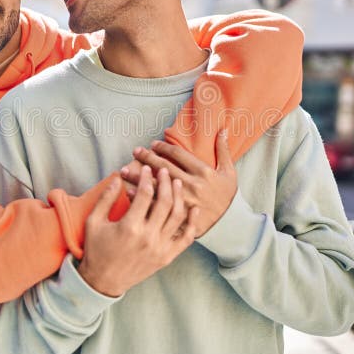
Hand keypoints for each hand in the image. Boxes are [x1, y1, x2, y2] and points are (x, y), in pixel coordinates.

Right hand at [77, 166, 198, 296]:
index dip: (147, 177)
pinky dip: (193, 222)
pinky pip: (186, 238)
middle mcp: (148, 237)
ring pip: (177, 216)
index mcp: (129, 226)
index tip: (147, 168)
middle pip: (165, 201)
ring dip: (179, 196)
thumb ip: (105, 198)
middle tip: (164, 171)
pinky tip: (194, 208)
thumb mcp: (93, 222)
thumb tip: (118, 178)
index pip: (144, 194)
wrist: (103, 281)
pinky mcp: (166, 257)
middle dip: (166, 182)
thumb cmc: (96, 250)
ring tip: (177, 183)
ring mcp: (160, 248)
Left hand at [121, 130, 235, 235]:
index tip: (152, 144)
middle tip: (135, 152)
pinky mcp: (178, 216)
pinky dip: (142, 199)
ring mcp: (184, 201)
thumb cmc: (228, 196)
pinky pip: (156, 206)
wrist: (230, 223)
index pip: (178, 155)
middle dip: (147, 158)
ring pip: (156, 187)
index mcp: (203, 172)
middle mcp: (192, 185)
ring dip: (138, 178)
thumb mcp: (229, 172)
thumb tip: (222, 129)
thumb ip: (223, 150)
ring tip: (123, 171)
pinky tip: (129, 193)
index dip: (163, 148)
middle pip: (164, 168)